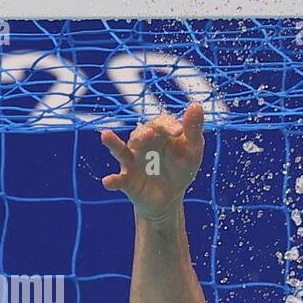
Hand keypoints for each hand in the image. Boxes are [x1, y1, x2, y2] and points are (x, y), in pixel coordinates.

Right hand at [100, 101, 204, 220]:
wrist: (170, 197)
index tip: (179, 131)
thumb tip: (196, 105)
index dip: (168, 126)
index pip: (160, 124)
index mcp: (158, 133)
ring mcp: (131, 161)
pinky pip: (118, 179)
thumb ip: (193, 129)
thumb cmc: (181, 168)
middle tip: (150, 134)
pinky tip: (107, 182)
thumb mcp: (192, 150)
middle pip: (140, 135)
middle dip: (144, 135)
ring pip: (120, 150)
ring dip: (113, 143)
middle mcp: (141, 143)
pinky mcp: (126, 180)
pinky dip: (112, 180)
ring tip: (105, 135)